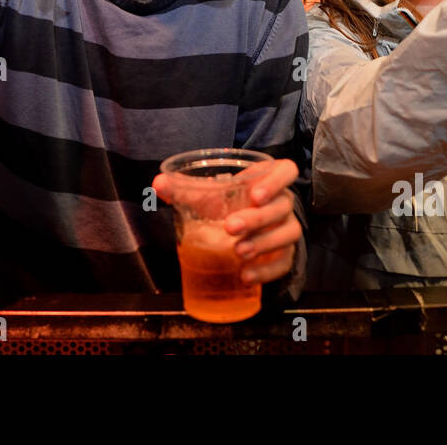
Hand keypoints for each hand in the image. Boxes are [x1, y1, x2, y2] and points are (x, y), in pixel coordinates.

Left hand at [153, 158, 301, 285]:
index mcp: (268, 178)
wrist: (241, 230)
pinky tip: (246, 276)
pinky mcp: (285, 253)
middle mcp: (283, 202)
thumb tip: (158, 184)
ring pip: (288, 234)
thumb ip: (183, 188)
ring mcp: (287, 228)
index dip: (275, 181)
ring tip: (238, 251)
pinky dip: (267, 271)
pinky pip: (284, 262)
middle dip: (257, 218)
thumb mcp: (208, 195)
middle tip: (230, 227)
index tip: (254, 195)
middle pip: (282, 206)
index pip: (286, 170)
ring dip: (264, 243)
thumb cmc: (227, 204)